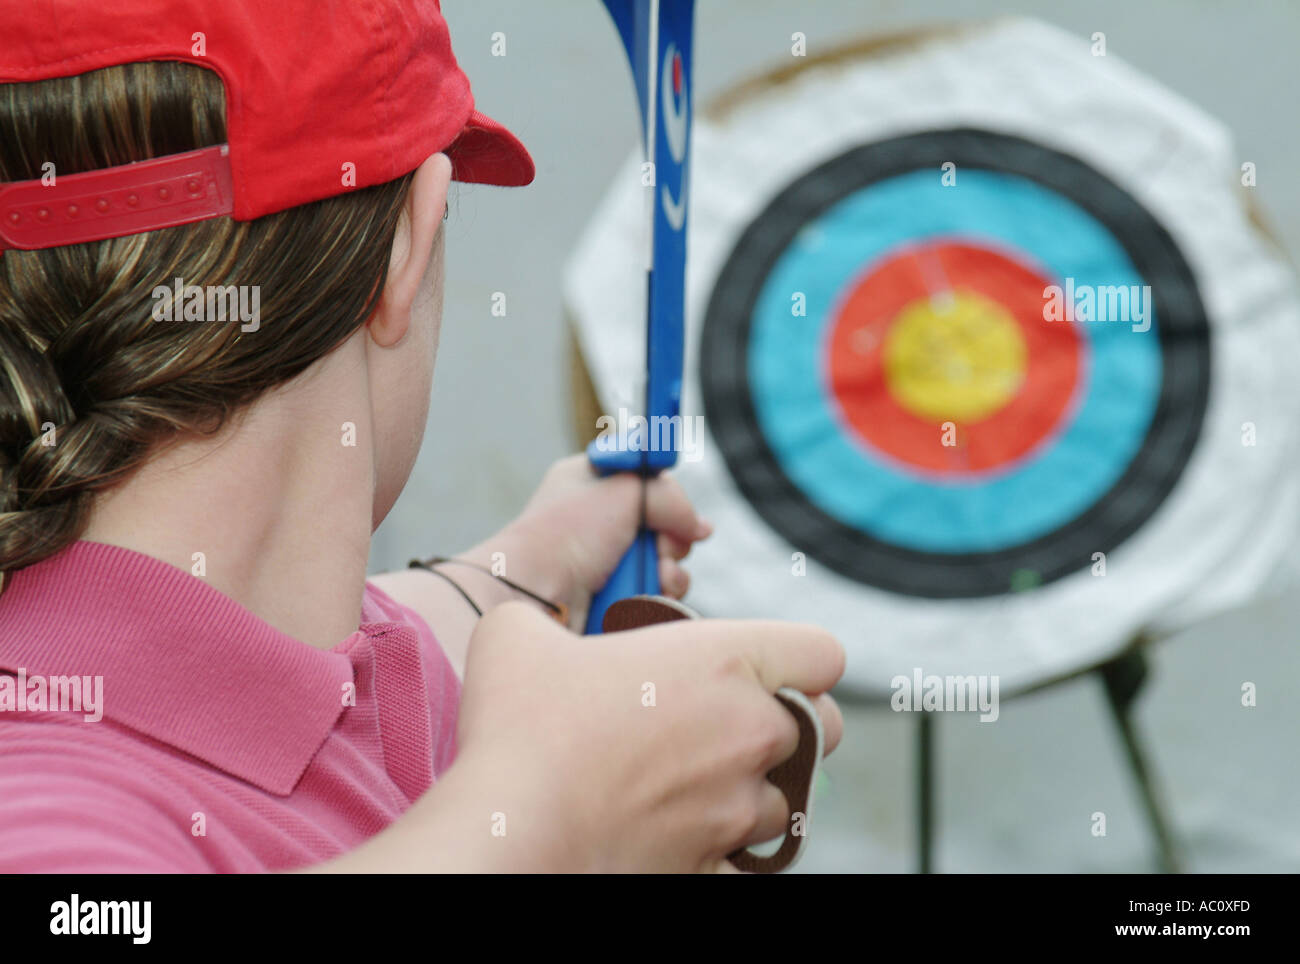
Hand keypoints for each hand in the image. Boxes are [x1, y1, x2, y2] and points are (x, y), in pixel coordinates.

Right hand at [450, 603, 845, 871]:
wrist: (510, 830)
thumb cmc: (521, 726)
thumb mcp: (521, 636)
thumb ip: (553, 618)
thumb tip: (538, 627)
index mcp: (724, 661)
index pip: (823, 653)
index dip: (799, 658)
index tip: (761, 669)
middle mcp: (749, 733)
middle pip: (821, 729)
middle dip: (785, 726)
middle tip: (726, 725)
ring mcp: (737, 808)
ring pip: (786, 800)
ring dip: (750, 791)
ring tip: (692, 785)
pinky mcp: (714, 867)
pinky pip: (746, 863)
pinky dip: (722, 853)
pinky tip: (677, 835)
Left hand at [474, 454, 711, 628]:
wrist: (534, 594)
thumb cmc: (567, 533)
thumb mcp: (624, 490)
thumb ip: (670, 497)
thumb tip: (701, 529)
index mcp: (591, 483)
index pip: (647, 482)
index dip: (667, 498)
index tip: (676, 514)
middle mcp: (597, 522)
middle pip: (664, 528)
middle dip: (672, 542)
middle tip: (661, 548)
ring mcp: (604, 564)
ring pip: (665, 567)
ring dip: (668, 574)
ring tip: (653, 577)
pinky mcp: (610, 600)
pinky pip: (653, 599)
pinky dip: (654, 599)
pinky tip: (640, 599)